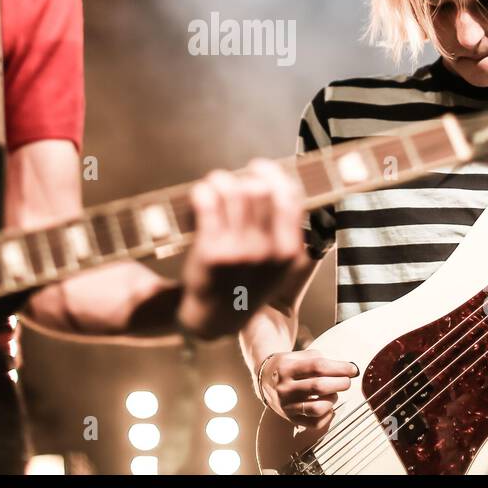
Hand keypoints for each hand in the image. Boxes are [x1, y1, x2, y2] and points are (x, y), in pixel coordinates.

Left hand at [177, 159, 302, 339]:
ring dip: (218, 181)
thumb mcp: (275, 264)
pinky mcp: (210, 253)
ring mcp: (239, 252)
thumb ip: (283, 229)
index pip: (289, 195)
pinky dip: (201, 192)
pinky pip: (207, 202)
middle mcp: (267, 252)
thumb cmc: (243, 282)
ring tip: (212, 188)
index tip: (257, 168)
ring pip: (231, 190)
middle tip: (228, 184)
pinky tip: (198, 198)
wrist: (212, 319)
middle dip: (240, 178)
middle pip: (258, 188)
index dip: (271, 174)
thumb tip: (277, 179)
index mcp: (288, 251)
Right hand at [258, 348, 357, 436]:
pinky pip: (314, 423)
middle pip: (319, 387)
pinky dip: (327, 416)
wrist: (265, 379)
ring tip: (334, 393)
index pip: (318, 367)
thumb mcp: (298, 355)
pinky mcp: (290, 418)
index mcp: (287, 368)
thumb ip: (319, 359)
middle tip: (347, 381)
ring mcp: (287, 405)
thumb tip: (346, 368)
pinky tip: (328, 406)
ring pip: (317, 408)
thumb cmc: (288, 366)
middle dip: (340, 383)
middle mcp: (285, 387)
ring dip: (333, 400)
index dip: (339, 368)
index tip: (353, 369)